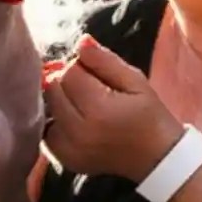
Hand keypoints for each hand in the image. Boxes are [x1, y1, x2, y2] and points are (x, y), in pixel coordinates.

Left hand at [43, 34, 184, 182]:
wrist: (156, 158)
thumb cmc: (149, 115)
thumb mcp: (135, 81)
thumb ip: (105, 60)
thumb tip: (81, 42)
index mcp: (99, 110)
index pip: (69, 72)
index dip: (81, 66)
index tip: (96, 74)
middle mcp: (78, 131)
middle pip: (52, 89)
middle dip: (66, 81)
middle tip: (89, 87)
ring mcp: (68, 149)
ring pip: (45, 108)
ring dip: (59, 101)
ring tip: (82, 104)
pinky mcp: (64, 159)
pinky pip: (46, 131)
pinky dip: (55, 122)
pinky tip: (74, 120)